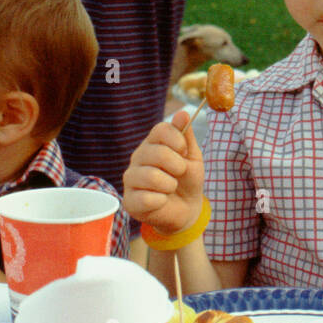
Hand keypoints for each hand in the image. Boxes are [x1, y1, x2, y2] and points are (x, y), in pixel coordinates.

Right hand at [123, 112, 204, 236]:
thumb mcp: (193, 156)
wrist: (187, 210)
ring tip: (170, 188)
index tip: (184, 151)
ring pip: (151, 177)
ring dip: (170, 185)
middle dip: (178, 166)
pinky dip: (161, 201)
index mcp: (153, 143)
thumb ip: (186, 136)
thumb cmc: (188, 180)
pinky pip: (146, 198)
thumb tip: (183, 113)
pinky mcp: (130, 200)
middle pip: (157, 153)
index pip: (161, 130)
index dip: (178, 140)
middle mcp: (138, 157)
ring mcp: (131, 179)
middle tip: (179, 174)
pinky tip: (161, 201)